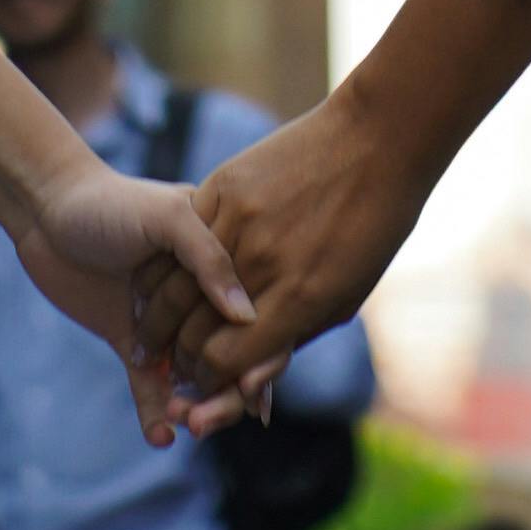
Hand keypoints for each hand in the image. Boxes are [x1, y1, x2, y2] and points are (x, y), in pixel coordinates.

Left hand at [16, 159, 250, 442]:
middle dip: (227, 398)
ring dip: (196, 410)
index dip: (266, 356)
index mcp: (227, 261)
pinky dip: (157, 416)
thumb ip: (208, 257)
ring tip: (180, 425)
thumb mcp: (167, 214)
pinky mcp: (133, 345)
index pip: (261, 317)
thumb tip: (247, 317)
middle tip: (204, 422)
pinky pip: (151, 389)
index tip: (254, 390)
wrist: (47, 210)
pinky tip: (160, 436)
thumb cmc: (111, 201)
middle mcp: (204, 298)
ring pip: (196, 381)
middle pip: (234, 358)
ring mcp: (169, 325)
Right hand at [138, 95, 415, 417]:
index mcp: (300, 299)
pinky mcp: (225, 184)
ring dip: (160, 322)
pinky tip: (163, 284)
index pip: (229, 362)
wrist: (378, 140)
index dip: (209, 384)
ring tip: (152, 337)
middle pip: (197, 333)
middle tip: (173, 370)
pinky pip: (183, 237)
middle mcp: (264, 264)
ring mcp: (240, 220)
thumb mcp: (344, 298)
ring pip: (177, 287)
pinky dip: (167, 268)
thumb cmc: (374, 227)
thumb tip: (247, 388)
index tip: (202, 389)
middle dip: (180, 362)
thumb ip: (291, 340)